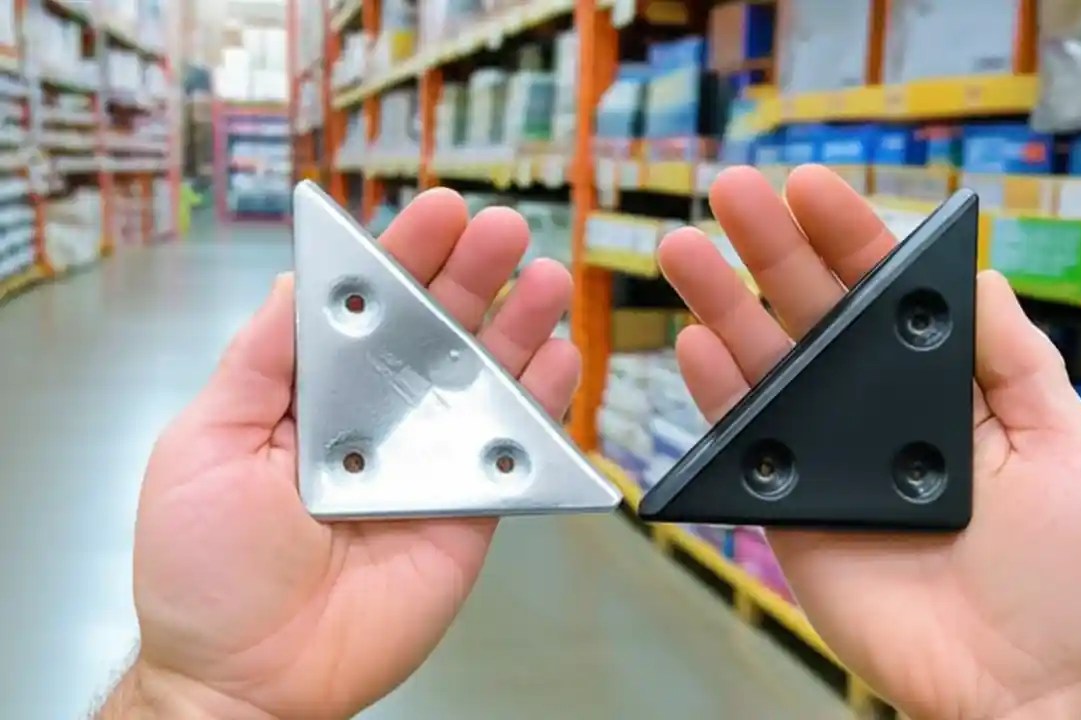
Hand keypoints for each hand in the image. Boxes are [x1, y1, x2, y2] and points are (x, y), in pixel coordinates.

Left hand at [103, 190, 579, 718]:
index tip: (437, 212)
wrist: (248, 677)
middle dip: (472, 275)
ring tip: (544, 280)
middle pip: (437, 329)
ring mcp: (428, 460)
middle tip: (501, 232)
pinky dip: (545, 408)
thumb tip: (299, 276)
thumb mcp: (206, 443)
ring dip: (520, 327)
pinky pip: (514, 451)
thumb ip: (261, 359)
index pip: (368, 304)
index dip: (403, 254)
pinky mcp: (468, 508)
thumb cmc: (205, 570)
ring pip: (486, 379)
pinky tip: (561, 364)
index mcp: (316, 389)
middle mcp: (379, 414)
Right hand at [659, 166, 1080, 719]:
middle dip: (771, 246)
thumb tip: (970, 271)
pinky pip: (743, 440)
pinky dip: (715, 393)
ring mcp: (825, 452)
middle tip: (733, 190)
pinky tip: (694, 341)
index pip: (886, 289)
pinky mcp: (785, 505)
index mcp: (941, 383)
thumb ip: (1015, 356)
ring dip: (721, 302)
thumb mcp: (1066, 445)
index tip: (813, 186)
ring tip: (683, 247)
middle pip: (813, 312)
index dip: (850, 235)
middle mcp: (874, 406)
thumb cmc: (1057, 573)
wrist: (1012, 683)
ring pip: (764, 363)